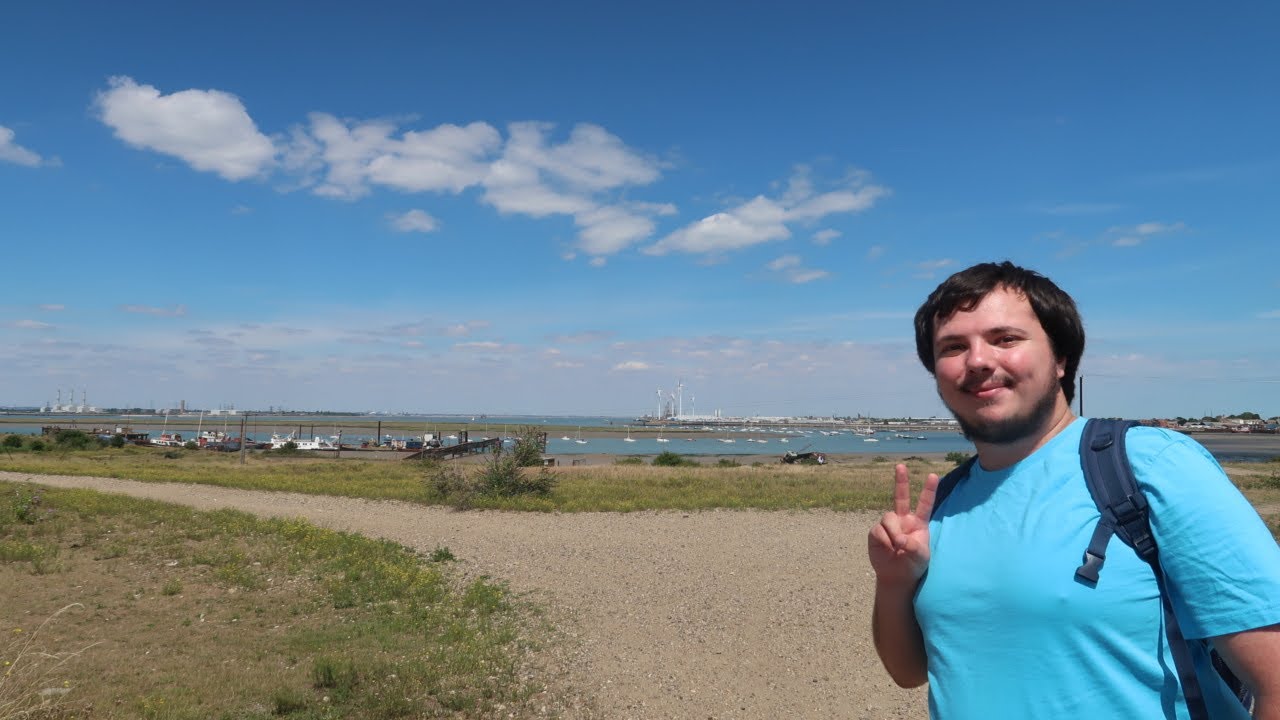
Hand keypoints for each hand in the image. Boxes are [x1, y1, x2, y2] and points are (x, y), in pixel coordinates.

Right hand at [868, 463, 939, 586]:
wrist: (897, 576)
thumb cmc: (913, 564)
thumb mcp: (921, 556)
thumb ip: (914, 546)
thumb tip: (899, 539)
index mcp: (918, 523)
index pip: (924, 504)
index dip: (929, 490)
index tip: (933, 476)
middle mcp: (903, 520)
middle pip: (900, 497)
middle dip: (901, 481)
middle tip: (901, 466)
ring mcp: (888, 525)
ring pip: (888, 518)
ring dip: (893, 531)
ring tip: (897, 546)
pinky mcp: (876, 533)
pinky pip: (878, 530)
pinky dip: (885, 540)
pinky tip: (888, 549)